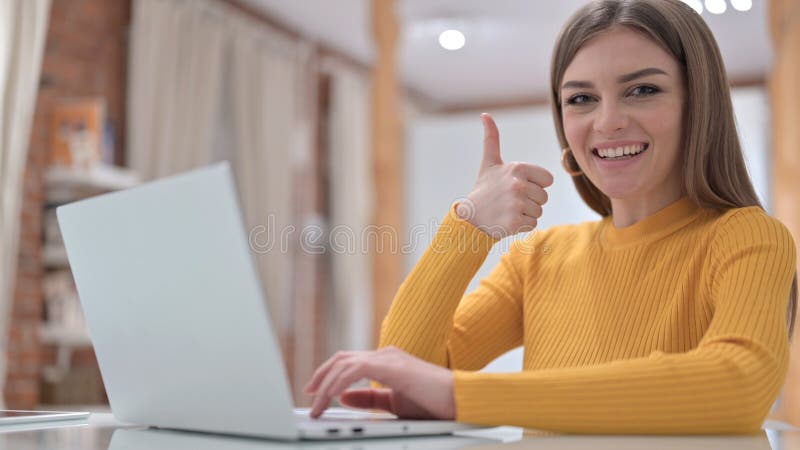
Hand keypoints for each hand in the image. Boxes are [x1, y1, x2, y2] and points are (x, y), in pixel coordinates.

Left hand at [303, 346, 454, 419]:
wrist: (460, 401)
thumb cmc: (434, 403)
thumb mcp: (395, 404)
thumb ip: (370, 399)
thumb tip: (344, 397)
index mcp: (386, 362)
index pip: (349, 362)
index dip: (329, 375)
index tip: (316, 392)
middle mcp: (385, 355)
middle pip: (342, 358)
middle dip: (321, 376)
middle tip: (309, 394)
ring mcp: (388, 358)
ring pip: (345, 364)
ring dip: (326, 384)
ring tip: (316, 403)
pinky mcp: (392, 366)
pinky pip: (357, 370)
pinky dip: (340, 382)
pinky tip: (332, 395)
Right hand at [456, 113, 553, 238]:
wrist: (470, 217)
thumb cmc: (484, 189)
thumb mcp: (489, 163)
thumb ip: (491, 138)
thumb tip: (485, 114)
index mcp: (518, 168)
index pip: (548, 180)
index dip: (535, 185)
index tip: (517, 187)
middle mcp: (518, 184)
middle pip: (544, 197)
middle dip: (530, 201)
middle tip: (510, 201)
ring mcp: (516, 204)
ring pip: (539, 211)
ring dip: (526, 213)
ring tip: (508, 210)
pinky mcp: (514, 221)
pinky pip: (532, 224)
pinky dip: (521, 225)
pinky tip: (507, 220)